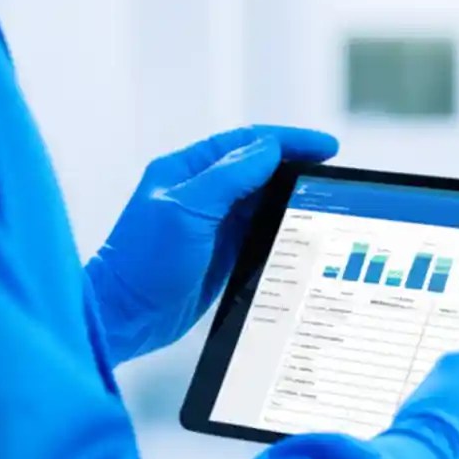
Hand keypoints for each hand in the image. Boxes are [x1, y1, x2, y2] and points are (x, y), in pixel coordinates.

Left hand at [85, 125, 337, 362]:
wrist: (125, 317)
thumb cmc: (143, 262)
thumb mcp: (187, 210)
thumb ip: (229, 176)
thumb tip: (270, 149)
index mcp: (187, 170)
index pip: (248, 143)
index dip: (291, 141)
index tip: (328, 147)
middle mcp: (201, 192)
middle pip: (260, 168)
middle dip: (297, 166)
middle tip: (333, 172)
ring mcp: (212, 223)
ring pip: (263, 200)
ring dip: (293, 196)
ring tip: (326, 198)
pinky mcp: (222, 252)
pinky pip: (260, 231)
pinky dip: (283, 227)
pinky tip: (303, 230)